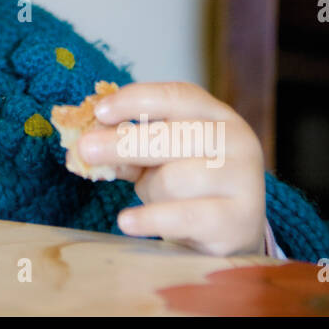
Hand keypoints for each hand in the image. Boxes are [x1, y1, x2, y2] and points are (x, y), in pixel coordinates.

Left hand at [78, 82, 265, 255]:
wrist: (234, 232)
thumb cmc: (192, 187)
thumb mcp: (162, 160)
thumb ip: (130, 148)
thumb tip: (85, 143)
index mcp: (217, 116)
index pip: (177, 96)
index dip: (135, 99)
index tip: (100, 111)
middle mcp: (236, 142)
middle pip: (172, 136)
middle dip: (123, 143)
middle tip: (85, 148)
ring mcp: (243, 181)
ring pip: (174, 179)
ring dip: (150, 191)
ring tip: (152, 198)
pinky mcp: (238, 220)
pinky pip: (183, 217)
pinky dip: (150, 219)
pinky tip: (127, 221)